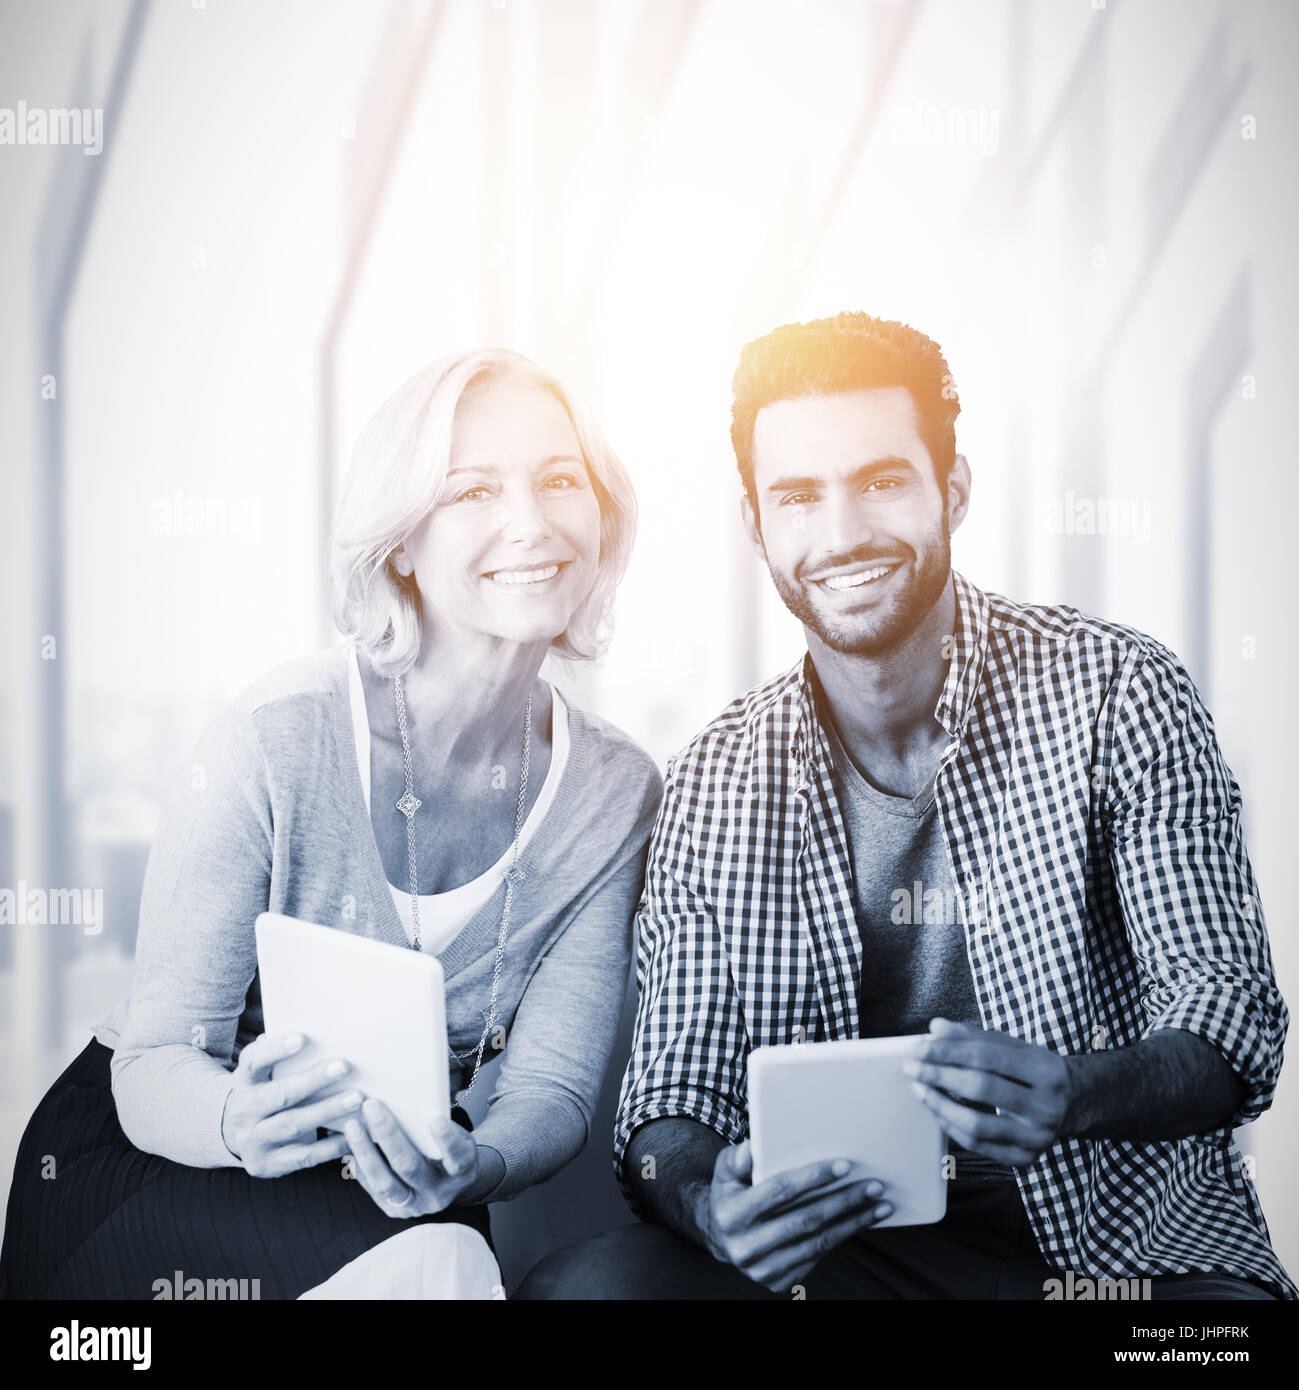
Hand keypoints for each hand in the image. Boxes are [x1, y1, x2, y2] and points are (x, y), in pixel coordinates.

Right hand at [221, 1032, 362, 1177]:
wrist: (234, 1136)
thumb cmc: (264, 1093)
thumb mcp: (263, 1075)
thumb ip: (281, 1057)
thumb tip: (315, 1025)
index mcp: (244, 1081)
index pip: (253, 1061)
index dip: (276, 1050)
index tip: (303, 1038)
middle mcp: (245, 1111)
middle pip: (279, 1094)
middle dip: (312, 1080)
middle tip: (344, 1066)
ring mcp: (254, 1141)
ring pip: (292, 1125)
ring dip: (326, 1110)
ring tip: (357, 1097)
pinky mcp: (268, 1164)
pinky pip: (303, 1156)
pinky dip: (329, 1146)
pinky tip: (352, 1134)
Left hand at [342, 1099, 495, 1218]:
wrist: (450, 1184)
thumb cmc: (451, 1149)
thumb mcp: (458, 1136)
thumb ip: (439, 1123)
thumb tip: (410, 1095)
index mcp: (462, 1170)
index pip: (457, 1157)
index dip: (447, 1140)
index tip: (435, 1120)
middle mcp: (439, 1192)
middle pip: (410, 1166)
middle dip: (388, 1135)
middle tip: (371, 1106)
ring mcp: (416, 1205)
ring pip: (386, 1183)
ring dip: (366, 1152)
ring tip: (352, 1125)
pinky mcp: (395, 1211)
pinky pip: (373, 1190)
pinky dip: (360, 1168)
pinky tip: (350, 1147)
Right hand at [701, 1140, 891, 1292]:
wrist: (721, 1237)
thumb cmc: (730, 1193)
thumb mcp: (724, 1171)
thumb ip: (737, 1159)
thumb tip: (753, 1147)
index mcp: (731, 1215)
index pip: (779, 1192)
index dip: (812, 1178)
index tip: (844, 1165)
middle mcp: (746, 1247)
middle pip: (805, 1220)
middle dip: (844, 1201)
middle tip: (874, 1185)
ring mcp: (763, 1270)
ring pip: (818, 1243)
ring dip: (853, 1222)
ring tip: (879, 1204)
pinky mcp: (779, 1282)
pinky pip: (819, 1257)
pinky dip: (843, 1237)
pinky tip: (861, 1221)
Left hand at [903, 1017, 1072, 1165]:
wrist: (1077, 1104)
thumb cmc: (1036, 1070)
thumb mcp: (1013, 1046)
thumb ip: (973, 1036)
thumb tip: (935, 1028)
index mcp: (1045, 1070)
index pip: (986, 1056)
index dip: (947, 1051)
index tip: (918, 1047)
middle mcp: (1045, 1105)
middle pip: (981, 1088)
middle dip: (938, 1076)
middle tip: (910, 1067)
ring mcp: (1038, 1137)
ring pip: (977, 1124)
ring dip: (940, 1105)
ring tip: (919, 1089)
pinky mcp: (1026, 1158)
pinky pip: (980, 1146)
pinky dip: (953, 1128)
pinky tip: (938, 1111)